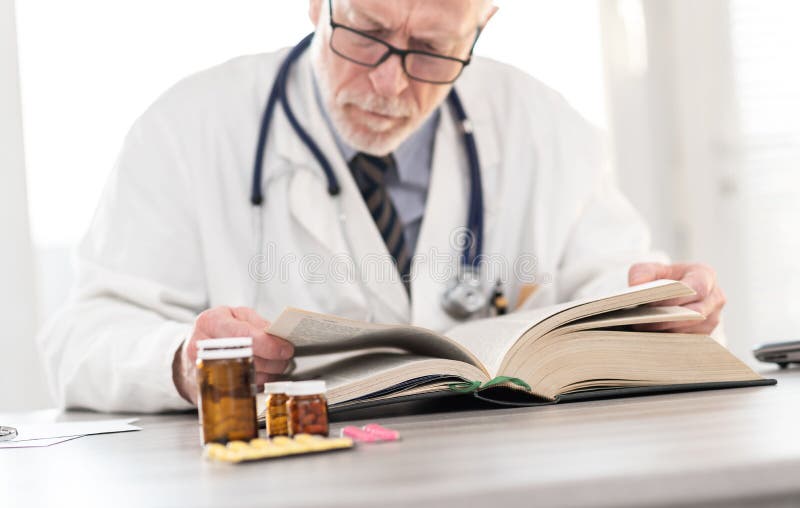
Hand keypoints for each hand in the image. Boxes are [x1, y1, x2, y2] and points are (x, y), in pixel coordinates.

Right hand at [172, 306, 293, 404]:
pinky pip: (239, 389)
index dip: (269, 344)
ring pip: (246, 376)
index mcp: (209, 322)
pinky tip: (259, 374)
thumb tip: (277, 335)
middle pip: (246, 358)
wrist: (188, 355)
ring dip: (267, 373)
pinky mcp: (207, 388)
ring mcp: (202, 369)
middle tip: (284, 358)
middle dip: (272, 360)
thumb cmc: (215, 331)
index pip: (243, 335)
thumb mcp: (234, 316)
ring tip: (273, 365)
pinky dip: (256, 383)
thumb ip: (256, 323)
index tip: (285, 349)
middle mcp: (202, 346)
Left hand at [628, 262, 725, 334]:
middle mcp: (715, 297)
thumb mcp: (651, 269)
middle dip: (667, 317)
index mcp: (705, 275)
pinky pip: (689, 341)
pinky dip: (668, 340)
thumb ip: (642, 272)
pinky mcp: (705, 335)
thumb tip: (636, 285)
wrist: (670, 293)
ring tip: (641, 329)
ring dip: (666, 331)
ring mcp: (713, 318)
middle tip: (641, 321)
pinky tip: (649, 336)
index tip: (652, 303)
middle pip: (696, 312)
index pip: (697, 287)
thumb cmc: (663, 278)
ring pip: (692, 329)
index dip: (676, 297)